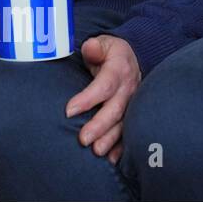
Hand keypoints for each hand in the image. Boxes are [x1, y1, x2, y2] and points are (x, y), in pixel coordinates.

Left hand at [66, 34, 141, 164]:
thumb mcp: (103, 42)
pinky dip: (122, 147)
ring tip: (97, 151)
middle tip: (83, 139)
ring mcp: (133, 103)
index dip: (87, 99)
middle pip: (114, 110)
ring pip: (123, 124)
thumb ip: (95, 47)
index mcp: (119, 70)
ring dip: (110, 139)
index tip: (69, 111)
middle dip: (99, 126)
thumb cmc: (110, 52)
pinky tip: (112, 159)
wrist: (133, 58)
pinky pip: (129, 132)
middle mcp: (129, 89)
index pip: (103, 86)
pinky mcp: (133, 113)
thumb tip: (90, 48)